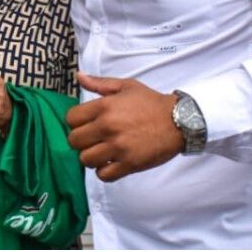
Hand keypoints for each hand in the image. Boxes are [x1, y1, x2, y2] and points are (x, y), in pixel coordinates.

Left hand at [65, 73, 184, 180]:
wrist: (181, 120)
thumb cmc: (152, 103)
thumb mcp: (127, 86)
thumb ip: (100, 83)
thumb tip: (78, 76)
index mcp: (104, 107)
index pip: (70, 119)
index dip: (76, 123)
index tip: (85, 124)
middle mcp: (108, 127)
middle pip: (74, 141)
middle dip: (81, 141)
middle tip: (93, 139)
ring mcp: (119, 147)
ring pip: (85, 159)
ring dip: (91, 157)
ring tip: (102, 152)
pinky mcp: (130, 163)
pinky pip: (103, 175)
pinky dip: (105, 171)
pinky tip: (111, 163)